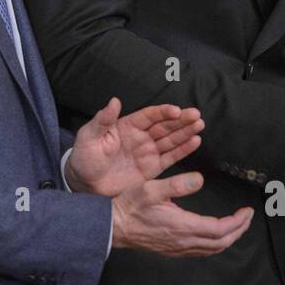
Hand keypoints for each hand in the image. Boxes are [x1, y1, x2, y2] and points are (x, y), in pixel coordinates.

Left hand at [66, 98, 203, 195]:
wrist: (85, 183)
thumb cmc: (85, 157)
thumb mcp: (89, 136)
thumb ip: (103, 120)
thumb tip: (114, 101)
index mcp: (127, 126)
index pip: (149, 116)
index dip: (163, 112)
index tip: (176, 110)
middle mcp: (140, 137)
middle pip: (164, 125)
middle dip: (181, 120)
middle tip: (196, 115)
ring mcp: (147, 152)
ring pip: (170, 140)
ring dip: (185, 132)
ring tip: (200, 125)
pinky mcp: (151, 169)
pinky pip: (170, 158)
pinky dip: (183, 150)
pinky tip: (195, 141)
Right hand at [111, 173, 252, 256]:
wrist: (113, 227)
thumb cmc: (130, 206)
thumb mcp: (151, 188)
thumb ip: (177, 184)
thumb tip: (200, 180)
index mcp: (182, 226)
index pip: (220, 229)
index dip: (237, 221)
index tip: (247, 211)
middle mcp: (183, 241)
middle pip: (221, 242)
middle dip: (239, 230)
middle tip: (247, 217)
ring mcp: (178, 248)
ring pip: (212, 249)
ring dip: (229, 238)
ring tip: (236, 225)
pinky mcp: (172, 250)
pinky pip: (201, 251)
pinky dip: (215, 244)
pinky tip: (214, 235)